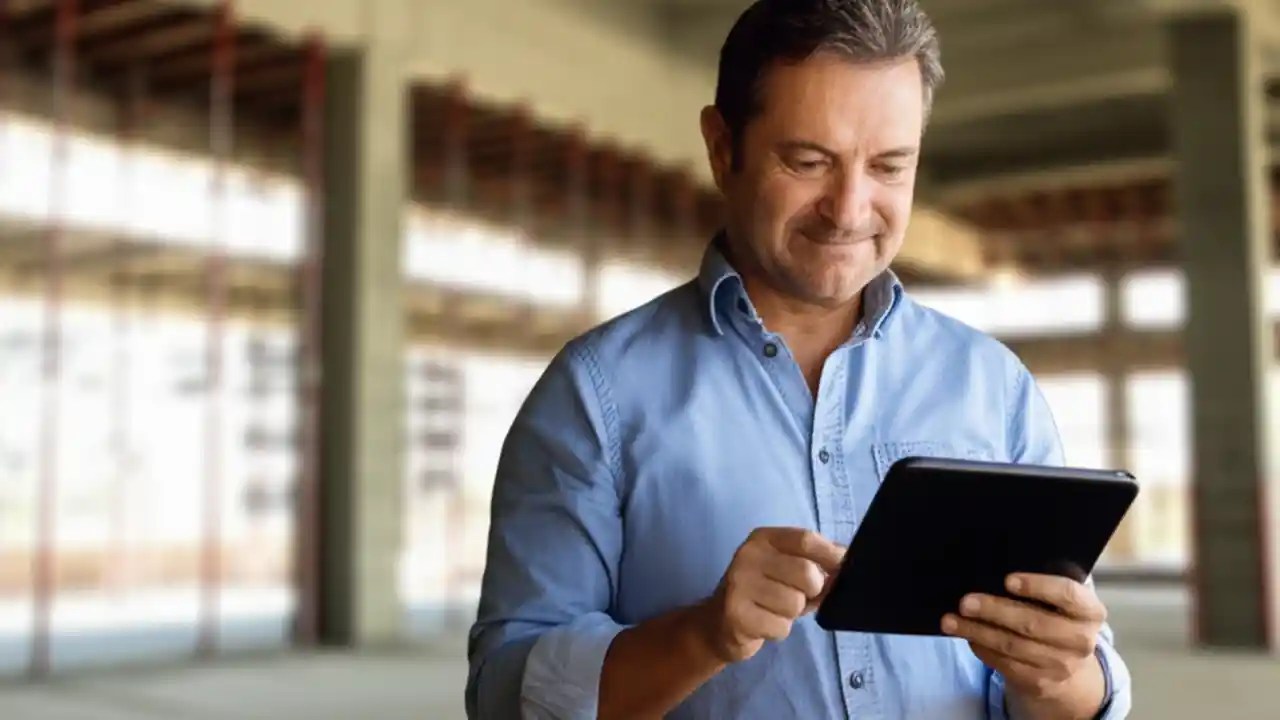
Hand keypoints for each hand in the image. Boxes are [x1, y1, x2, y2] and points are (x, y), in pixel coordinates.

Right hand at [698, 528, 844, 662]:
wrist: (717, 623)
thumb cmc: (762, 592)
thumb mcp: (786, 568)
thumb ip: (816, 561)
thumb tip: (846, 559)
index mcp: (763, 538)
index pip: (806, 540)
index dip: (831, 556)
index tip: (841, 568)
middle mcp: (748, 556)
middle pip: (806, 573)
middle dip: (812, 592)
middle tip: (798, 596)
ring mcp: (738, 584)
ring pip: (795, 603)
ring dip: (792, 614)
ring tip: (774, 610)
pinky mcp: (736, 615)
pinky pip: (781, 627)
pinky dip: (779, 630)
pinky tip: (763, 623)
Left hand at [942, 573, 1106, 705]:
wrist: (1070, 666)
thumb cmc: (1057, 617)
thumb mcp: (1061, 599)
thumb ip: (1043, 583)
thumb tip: (994, 566)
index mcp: (1090, 611)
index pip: (1067, 595)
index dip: (1038, 586)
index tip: (1007, 579)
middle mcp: (1081, 641)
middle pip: (1033, 623)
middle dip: (995, 610)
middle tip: (965, 601)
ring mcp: (1061, 665)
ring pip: (1012, 646)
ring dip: (977, 631)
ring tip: (950, 620)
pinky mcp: (1039, 683)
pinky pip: (1004, 664)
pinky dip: (981, 648)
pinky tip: (966, 635)